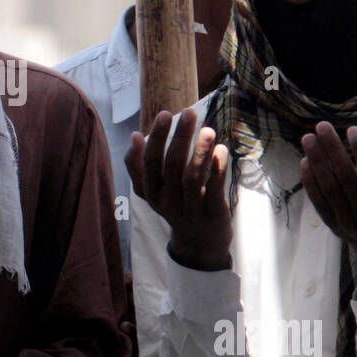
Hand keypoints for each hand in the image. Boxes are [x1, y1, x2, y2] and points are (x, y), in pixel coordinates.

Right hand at [125, 108, 232, 269]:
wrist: (199, 243)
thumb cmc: (177, 205)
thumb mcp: (154, 190)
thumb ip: (141, 166)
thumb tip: (134, 137)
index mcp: (151, 193)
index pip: (149, 162)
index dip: (156, 138)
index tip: (165, 114)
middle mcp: (167, 202)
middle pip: (171, 166)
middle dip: (179, 137)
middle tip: (188, 113)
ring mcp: (189, 210)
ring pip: (192, 177)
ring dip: (199, 151)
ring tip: (208, 129)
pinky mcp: (212, 214)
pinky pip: (214, 189)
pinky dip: (217, 169)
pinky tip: (222, 149)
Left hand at [299, 122, 356, 300]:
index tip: (352, 129)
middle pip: (346, 177)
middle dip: (332, 149)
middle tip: (322, 126)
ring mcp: (348, 221)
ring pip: (329, 187)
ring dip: (316, 161)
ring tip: (308, 138)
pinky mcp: (332, 224)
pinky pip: (318, 199)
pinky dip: (310, 180)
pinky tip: (305, 160)